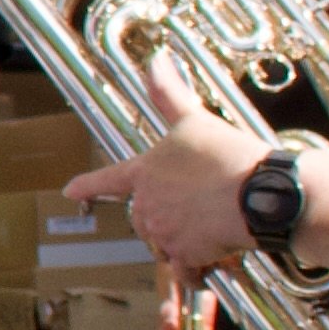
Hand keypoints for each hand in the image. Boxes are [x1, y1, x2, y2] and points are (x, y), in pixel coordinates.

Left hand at [68, 104, 271, 274]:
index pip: (108, 180)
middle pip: (143, 219)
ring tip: (212, 227)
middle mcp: (146, 204)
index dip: (89, 185)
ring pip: (164, 245)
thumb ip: (169, 93)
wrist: (258, 193)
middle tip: (198, 208)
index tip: (70, 191)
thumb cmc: (227, 154)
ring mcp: (163, 232)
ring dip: (182, 243)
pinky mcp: (185, 256)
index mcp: (144, 172)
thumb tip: (156, 58)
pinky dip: (197, 269)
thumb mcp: (194, 119)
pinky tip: (215, 258)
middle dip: (164, 218)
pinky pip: (185, 271)